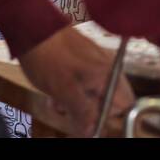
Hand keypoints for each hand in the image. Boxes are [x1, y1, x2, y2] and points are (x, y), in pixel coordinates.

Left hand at [18, 25, 134, 136]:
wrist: (34, 28)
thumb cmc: (49, 58)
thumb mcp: (64, 91)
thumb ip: (82, 112)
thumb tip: (92, 131)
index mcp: (107, 75)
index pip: (126, 104)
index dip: (109, 117)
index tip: (91, 122)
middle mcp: (107, 68)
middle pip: (110, 101)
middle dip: (91, 112)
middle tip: (70, 114)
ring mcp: (95, 63)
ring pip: (95, 94)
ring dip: (78, 104)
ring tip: (58, 105)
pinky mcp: (84, 59)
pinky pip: (85, 83)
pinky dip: (72, 92)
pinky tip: (56, 94)